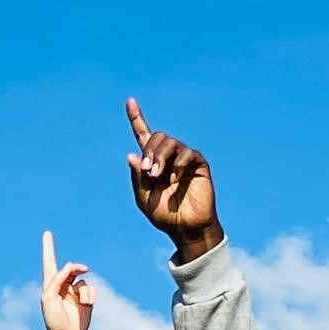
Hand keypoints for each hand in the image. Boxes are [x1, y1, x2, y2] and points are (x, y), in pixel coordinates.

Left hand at [39, 233, 93, 329]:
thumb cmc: (53, 319)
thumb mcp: (49, 297)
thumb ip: (57, 279)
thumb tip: (69, 265)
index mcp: (50, 284)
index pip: (49, 262)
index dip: (48, 248)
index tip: (47, 233)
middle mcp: (63, 285)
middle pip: (71, 269)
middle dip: (76, 268)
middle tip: (83, 268)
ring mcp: (75, 292)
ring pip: (83, 280)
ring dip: (83, 290)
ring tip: (81, 303)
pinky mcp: (86, 299)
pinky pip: (91, 289)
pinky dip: (89, 296)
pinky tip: (86, 305)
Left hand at [124, 98, 223, 261]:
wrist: (185, 228)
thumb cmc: (164, 215)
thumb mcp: (144, 198)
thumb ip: (137, 178)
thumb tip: (131, 154)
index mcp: (152, 162)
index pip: (143, 135)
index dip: (136, 118)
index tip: (130, 101)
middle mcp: (168, 156)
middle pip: (157, 136)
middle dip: (150, 151)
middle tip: (148, 171)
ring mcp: (184, 158)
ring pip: (171, 142)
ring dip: (160, 157)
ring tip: (158, 176)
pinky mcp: (198, 163)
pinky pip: (186, 153)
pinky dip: (177, 165)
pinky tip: (174, 180)